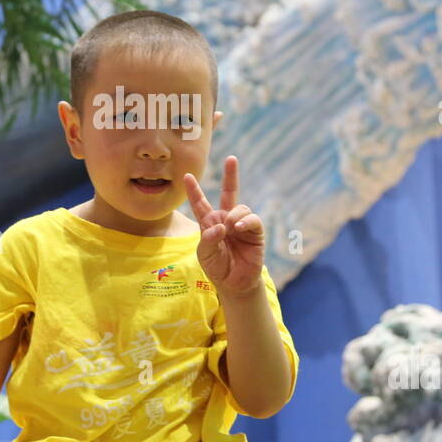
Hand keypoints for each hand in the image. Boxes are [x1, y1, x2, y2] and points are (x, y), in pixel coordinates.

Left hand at [183, 155, 264, 297]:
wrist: (234, 283)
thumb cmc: (217, 267)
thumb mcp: (205, 254)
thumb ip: (208, 239)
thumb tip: (222, 225)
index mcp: (209, 223)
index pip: (200, 203)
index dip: (194, 190)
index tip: (187, 176)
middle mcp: (225, 219)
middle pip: (230, 192)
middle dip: (231, 175)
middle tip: (232, 158)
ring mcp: (241, 224)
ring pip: (240, 207)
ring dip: (234, 215)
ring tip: (231, 229)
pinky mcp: (255, 231)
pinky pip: (252, 219)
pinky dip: (245, 221)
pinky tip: (238, 227)